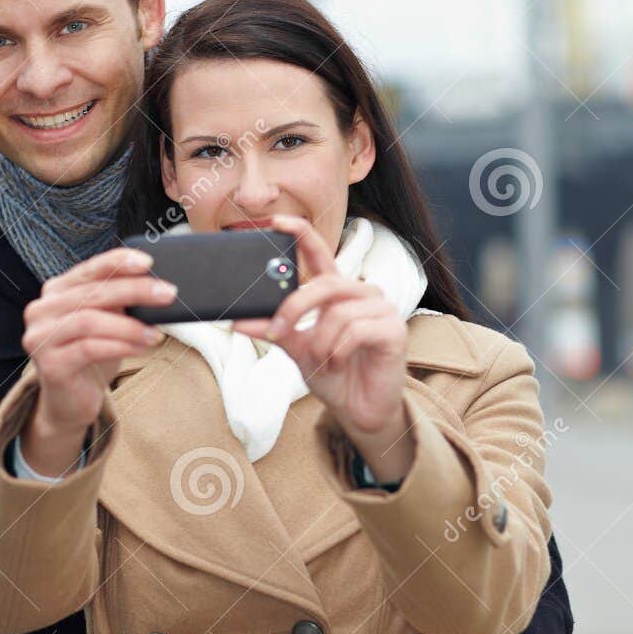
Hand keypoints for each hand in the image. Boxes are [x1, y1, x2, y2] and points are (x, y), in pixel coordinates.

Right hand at [18, 247, 174, 474]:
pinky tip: (142, 348)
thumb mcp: (107, 322)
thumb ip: (119, 301)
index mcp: (56, 292)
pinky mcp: (48, 365)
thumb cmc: (92, 356)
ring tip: (156, 333)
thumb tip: (156, 285)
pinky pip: (89, 349)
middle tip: (167, 294)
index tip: (148, 262)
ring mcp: (40, 337)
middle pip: (93, 294)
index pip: (88, 269)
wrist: (71, 401)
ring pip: (89, 321)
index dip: (117, 262)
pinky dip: (120, 346)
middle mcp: (41, 310)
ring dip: (129, 326)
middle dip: (135, 291)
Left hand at [232, 215, 412, 475]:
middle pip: (323, 284)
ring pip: (337, 313)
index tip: (276, 222)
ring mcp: (381, 309)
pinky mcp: (394, 329)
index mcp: (337, 293)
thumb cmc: (333, 376)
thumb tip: (238, 321)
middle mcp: (361, 294)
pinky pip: (355, 330)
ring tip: (322, 361)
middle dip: (294, 308)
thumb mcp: (296, 350)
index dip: (301, 234)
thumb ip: (274, 330)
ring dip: (320, 343)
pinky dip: (338, 351)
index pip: (320, 253)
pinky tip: (340, 363)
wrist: (359, 411)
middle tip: (278, 332)